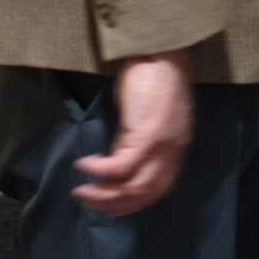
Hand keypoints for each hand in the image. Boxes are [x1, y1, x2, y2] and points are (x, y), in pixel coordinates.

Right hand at [73, 50, 193, 216]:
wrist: (165, 52)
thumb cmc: (157, 78)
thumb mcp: (153, 119)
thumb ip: (140, 141)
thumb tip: (118, 158)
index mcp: (176, 150)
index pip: (156, 190)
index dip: (131, 203)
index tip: (110, 206)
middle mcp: (172, 153)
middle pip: (144, 195)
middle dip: (113, 205)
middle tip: (89, 203)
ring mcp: (162, 146)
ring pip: (131, 187)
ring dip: (103, 195)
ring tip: (82, 192)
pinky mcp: (147, 135)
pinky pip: (119, 166)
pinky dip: (99, 171)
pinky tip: (83, 165)